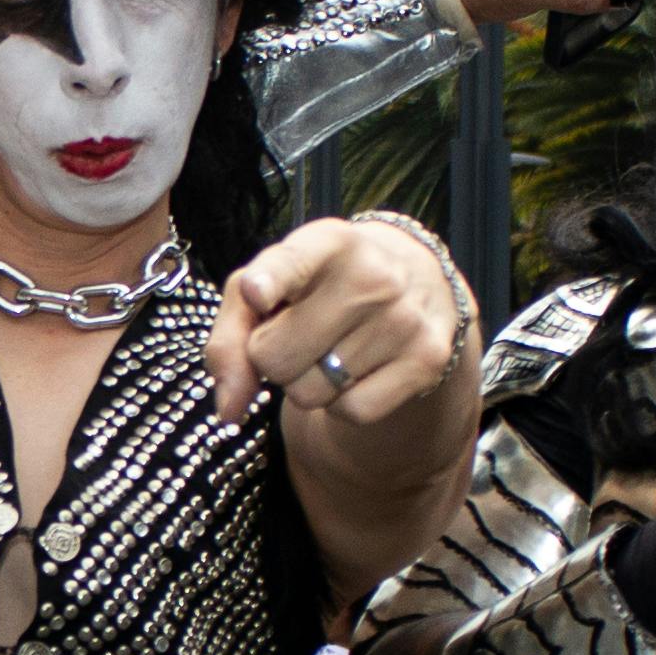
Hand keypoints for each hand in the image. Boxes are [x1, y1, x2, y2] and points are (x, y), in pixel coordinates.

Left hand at [208, 214, 469, 429]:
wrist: (416, 284)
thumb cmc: (318, 289)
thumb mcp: (268, 288)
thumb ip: (230, 338)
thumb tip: (229, 409)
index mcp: (327, 242)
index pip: (290, 263)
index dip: (268, 281)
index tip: (256, 293)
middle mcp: (371, 274)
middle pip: (274, 357)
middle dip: (271, 358)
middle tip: (296, 336)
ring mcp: (403, 319)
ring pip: (310, 393)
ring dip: (306, 382)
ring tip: (330, 349)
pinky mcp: (426, 361)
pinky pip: (351, 412)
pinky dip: (342, 403)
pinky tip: (357, 370)